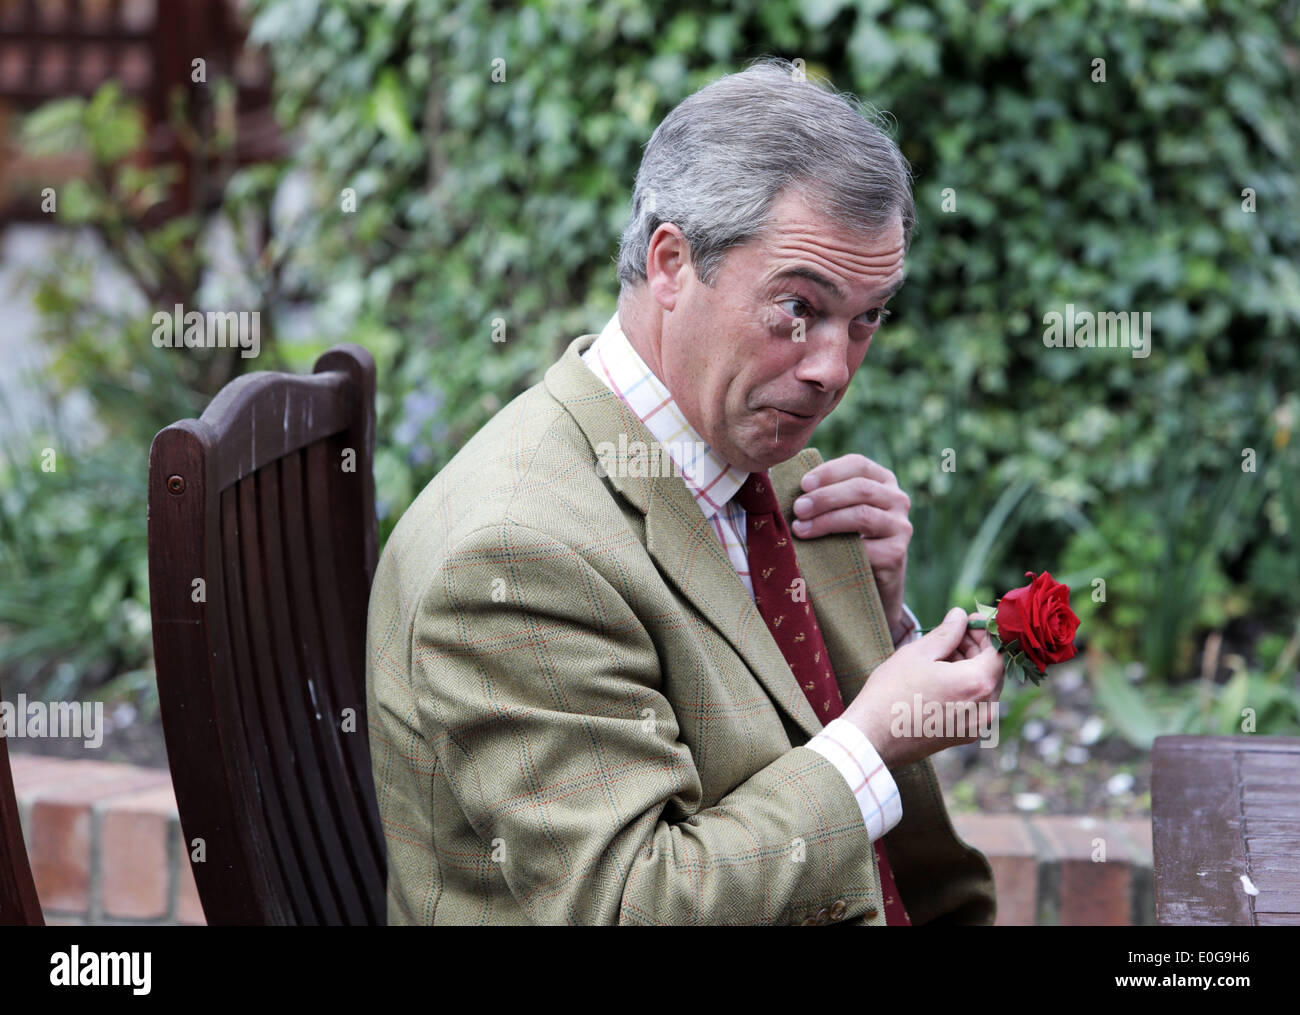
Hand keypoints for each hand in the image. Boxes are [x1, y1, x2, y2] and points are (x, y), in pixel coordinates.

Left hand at [790, 453, 910, 636]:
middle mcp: (898, 499)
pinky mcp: (897, 553)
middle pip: (860, 488)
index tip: (803, 484)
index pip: (858, 464)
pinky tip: (820, 552)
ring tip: (800, 529)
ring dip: (826, 521)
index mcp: (882, 480)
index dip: (829, 472)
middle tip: (798, 509)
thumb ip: (824, 493)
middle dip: (824, 497)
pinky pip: (866, 548)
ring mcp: (901, 526)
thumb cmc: (846, 538)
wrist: (871, 580)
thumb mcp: (839, 510)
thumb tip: (784, 482)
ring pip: (862, 515)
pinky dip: (839, 548)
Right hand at [840, 607, 1002, 769]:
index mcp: (977, 683)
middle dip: (976, 649)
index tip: (968, 622)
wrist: (873, 736)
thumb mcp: (919, 653)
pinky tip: (938, 680)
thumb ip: (946, 632)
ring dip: (968, 668)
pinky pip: (974, 704)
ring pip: (983, 687)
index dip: (985, 632)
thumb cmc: (892, 692)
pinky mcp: (965, 736)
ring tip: (938, 658)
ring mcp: (976, 726)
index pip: (998, 650)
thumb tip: (960, 615)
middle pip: (992, 669)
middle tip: (950, 636)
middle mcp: (985, 708)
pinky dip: (964, 688)